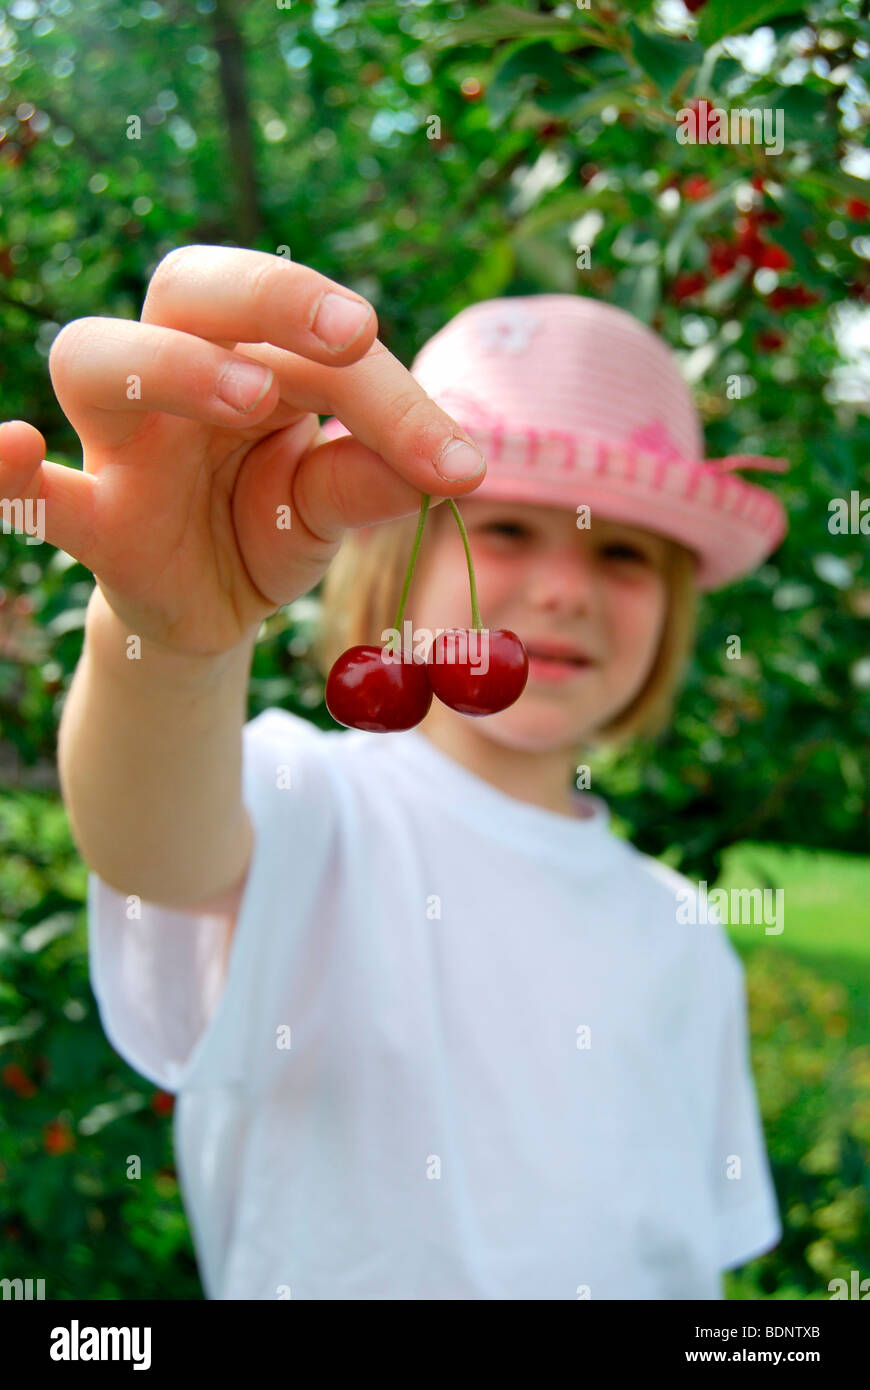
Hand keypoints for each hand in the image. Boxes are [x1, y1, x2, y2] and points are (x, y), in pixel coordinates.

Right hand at [0, 245, 486, 656]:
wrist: (212, 611)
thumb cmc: (270, 527)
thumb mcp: (331, 508)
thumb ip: (372, 481)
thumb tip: (456, 469)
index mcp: (254, 357)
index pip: (318, 347)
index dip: (392, 395)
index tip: (459, 461)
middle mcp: (178, 377)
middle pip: (190, 289)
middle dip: (270, 296)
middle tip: (351, 335)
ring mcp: (123, 445)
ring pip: (97, 357)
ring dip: (173, 365)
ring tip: (253, 397)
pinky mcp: (93, 521)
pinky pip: (34, 493)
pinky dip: (9, 472)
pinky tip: (15, 450)